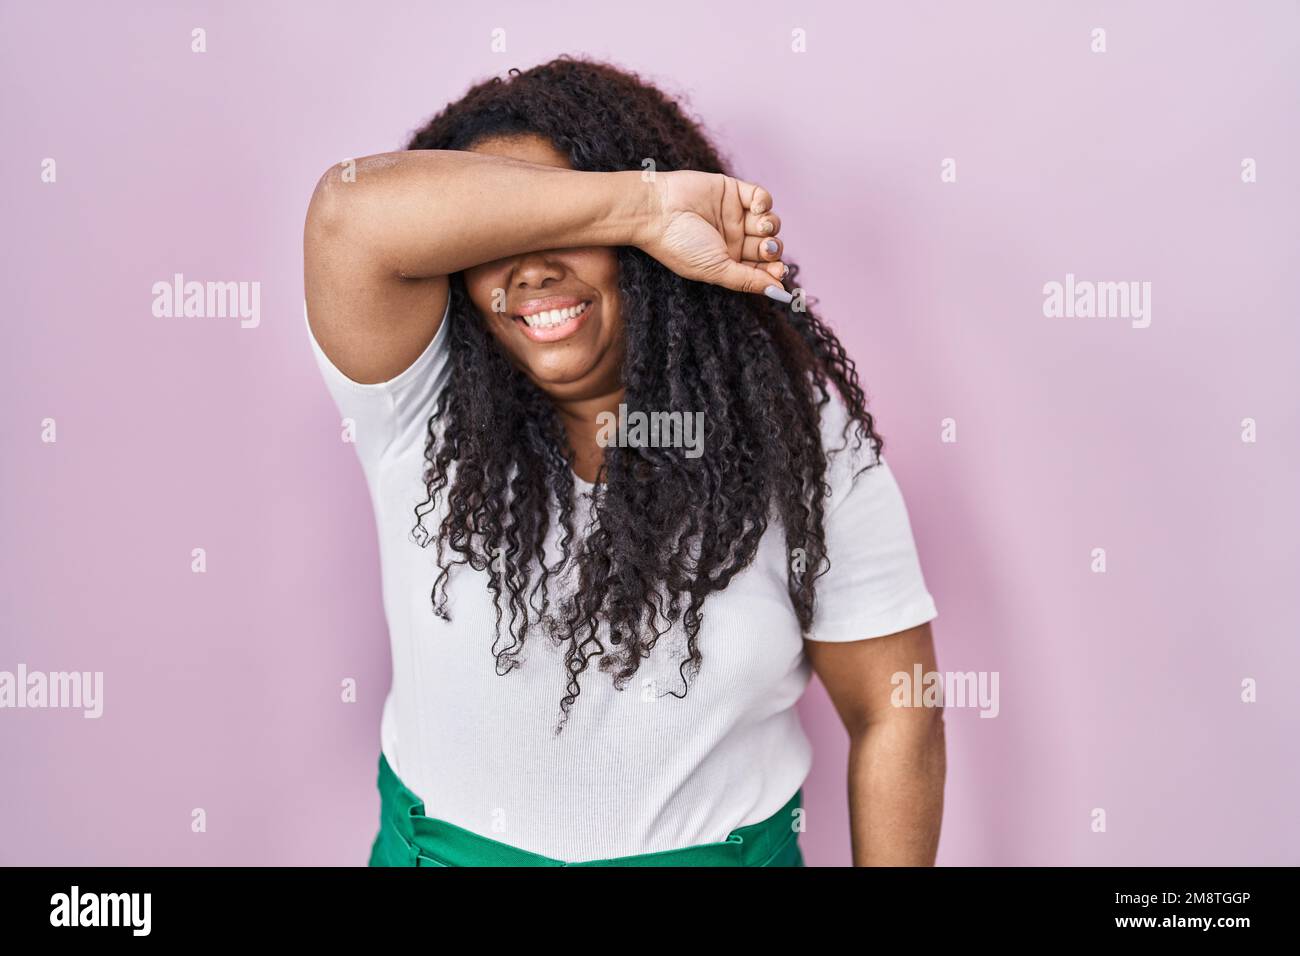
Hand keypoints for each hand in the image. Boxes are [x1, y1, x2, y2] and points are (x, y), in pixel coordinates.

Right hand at [638, 170, 790, 299]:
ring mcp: (733, 215)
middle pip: (768, 246)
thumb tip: (780, 293)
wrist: (656, 211)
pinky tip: (756, 209)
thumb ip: (749, 281)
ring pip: (769, 222)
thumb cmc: (680, 245)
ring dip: (771, 226)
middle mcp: (732, 239)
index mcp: (727, 262)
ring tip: (761, 226)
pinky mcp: (732, 191)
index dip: (774, 270)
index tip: (779, 272)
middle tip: (767, 248)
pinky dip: (764, 203)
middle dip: (773, 249)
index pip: (760, 269)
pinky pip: (761, 197)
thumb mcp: (716, 270)